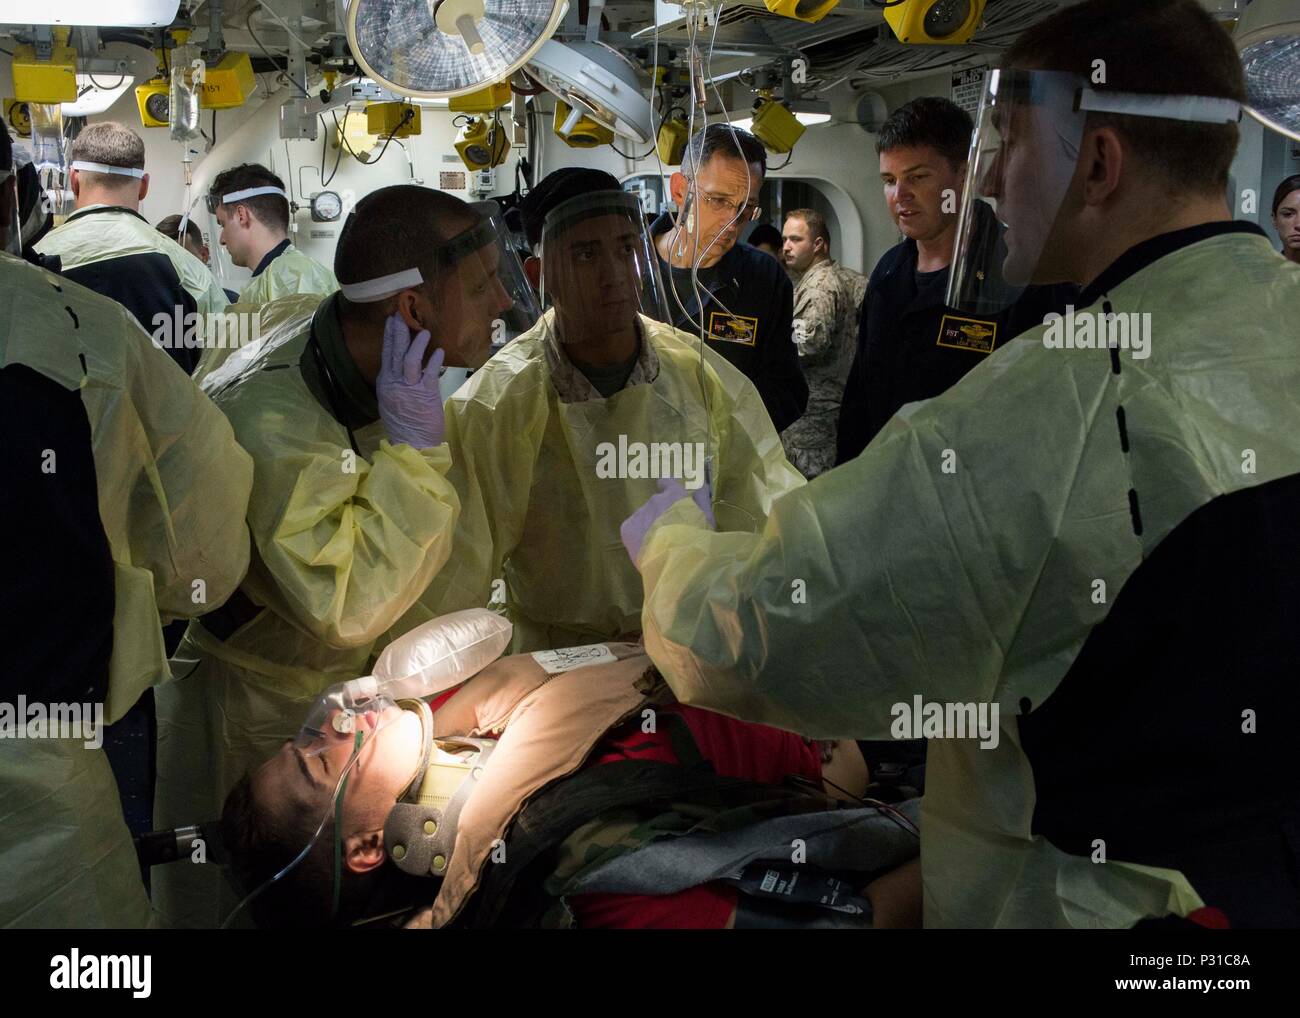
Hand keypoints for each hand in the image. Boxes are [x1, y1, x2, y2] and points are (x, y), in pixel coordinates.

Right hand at [377, 314, 445, 448]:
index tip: (390, 320)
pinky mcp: (425, 394)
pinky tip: (439, 351)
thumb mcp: (391, 402)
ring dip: (416, 344)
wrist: (412, 444)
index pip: (385, 354)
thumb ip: (396, 383)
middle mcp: (394, 383)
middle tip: (401, 314)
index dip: (388, 337)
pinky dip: (434, 360)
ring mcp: (409, 388)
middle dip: (398, 332)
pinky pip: (429, 373)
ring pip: (409, 359)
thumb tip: (401, 367)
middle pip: (394, 352)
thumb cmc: (404, 425)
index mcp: (385, 383)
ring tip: (423, 331)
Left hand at [621, 477, 714, 563]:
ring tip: (658, 546)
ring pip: (643, 519)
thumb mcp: (706, 518)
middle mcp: (655, 500)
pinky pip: (632, 530)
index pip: (667, 483)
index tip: (665, 492)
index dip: (667, 488)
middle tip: (668, 533)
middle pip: (655, 505)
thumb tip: (701, 487)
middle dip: (660, 515)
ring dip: (649, 527)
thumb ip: (702, 501)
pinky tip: (647, 550)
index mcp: (674, 495)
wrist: (678, 561)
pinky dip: (637, 538)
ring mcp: (639, 513)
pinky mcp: (627, 528)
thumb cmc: (697, 539)